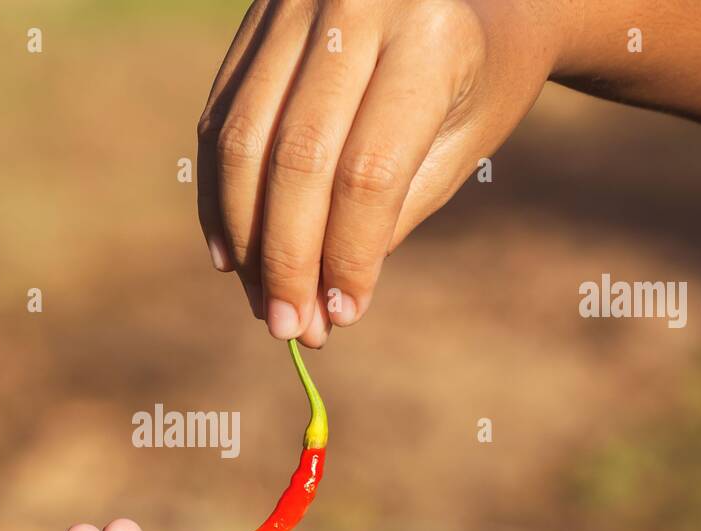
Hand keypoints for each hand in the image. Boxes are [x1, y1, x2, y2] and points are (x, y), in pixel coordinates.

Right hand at [197, 0, 566, 345]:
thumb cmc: (480, 77)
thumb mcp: (461, 144)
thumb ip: (391, 212)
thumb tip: (318, 301)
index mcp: (431, 36)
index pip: (368, 172)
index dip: (347, 255)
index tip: (341, 317)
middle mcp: (356, 4)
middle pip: (296, 158)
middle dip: (287, 258)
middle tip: (288, 327)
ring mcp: (294, 2)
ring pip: (242, 141)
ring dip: (244, 236)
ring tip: (260, 299)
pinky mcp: (257, 17)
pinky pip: (221, 117)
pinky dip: (220, 193)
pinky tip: (232, 253)